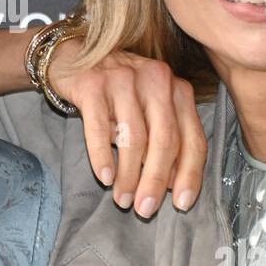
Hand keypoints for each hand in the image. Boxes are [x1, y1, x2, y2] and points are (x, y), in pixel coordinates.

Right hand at [47, 40, 206, 217]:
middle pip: (165, 140)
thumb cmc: (117, 91)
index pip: (192, 138)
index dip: (190, 174)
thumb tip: (174, 185)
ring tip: (122, 199)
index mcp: (177, 89)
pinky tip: (104, 176)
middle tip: (145, 209)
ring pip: (134, 138)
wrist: (73, 56)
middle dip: (156, 181)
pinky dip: (103, 156)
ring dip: (129, 175)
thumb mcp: (148, 109)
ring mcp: (124, 79)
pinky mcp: (93, 84)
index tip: (182, 204)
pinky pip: (99, 128)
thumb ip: (165, 139)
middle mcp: (156, 80)